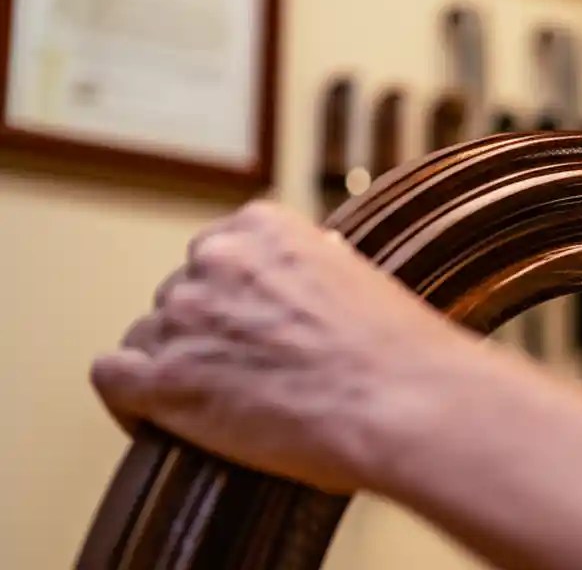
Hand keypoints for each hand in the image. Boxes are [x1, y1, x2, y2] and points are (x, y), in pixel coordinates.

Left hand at [91, 201, 485, 493]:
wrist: (403, 401)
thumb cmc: (399, 352)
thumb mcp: (359, 279)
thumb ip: (312, 271)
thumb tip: (305, 284)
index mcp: (264, 228)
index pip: (219, 252)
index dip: (231, 295)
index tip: (250, 323)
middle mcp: (215, 261)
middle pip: (182, 295)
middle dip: (205, 331)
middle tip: (242, 372)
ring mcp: (185, 317)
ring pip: (147, 336)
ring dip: (173, 365)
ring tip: (212, 405)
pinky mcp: (165, 379)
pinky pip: (112, 377)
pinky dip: (131, 399)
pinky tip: (163, 420)